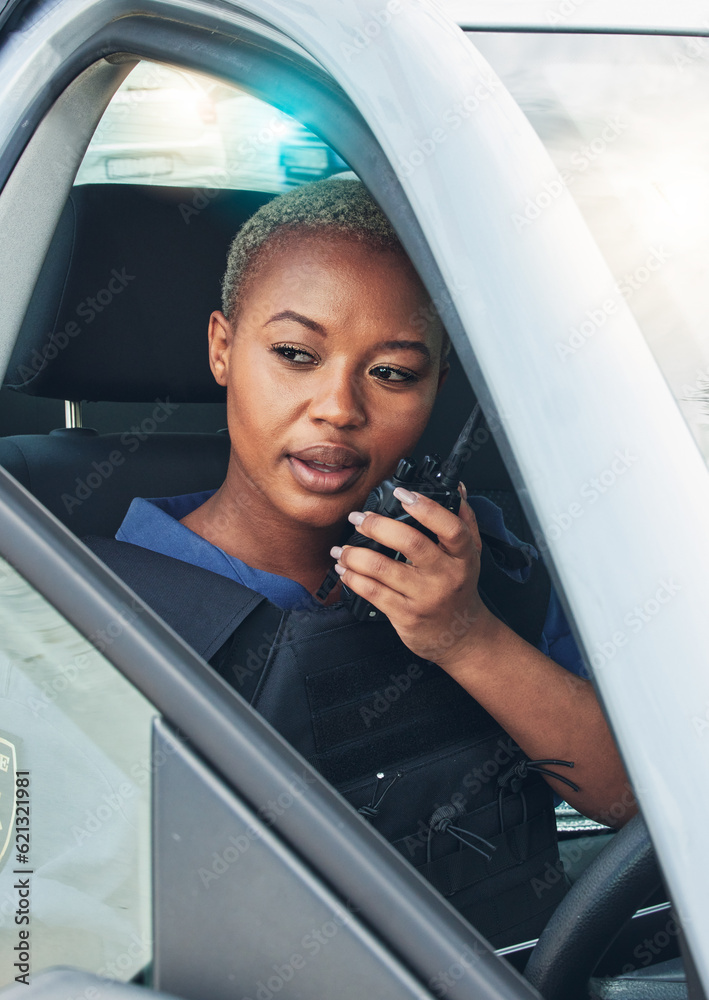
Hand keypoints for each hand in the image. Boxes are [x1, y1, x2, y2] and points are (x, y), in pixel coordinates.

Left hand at [331, 485, 495, 666]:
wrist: (460, 635)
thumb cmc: (460, 588)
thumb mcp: (471, 555)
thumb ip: (464, 520)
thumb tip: (457, 488)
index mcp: (463, 556)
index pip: (451, 528)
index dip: (426, 508)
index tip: (402, 494)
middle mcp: (446, 576)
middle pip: (410, 543)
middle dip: (377, 525)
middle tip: (358, 518)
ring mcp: (424, 597)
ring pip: (382, 568)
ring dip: (354, 554)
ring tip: (342, 548)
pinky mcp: (405, 615)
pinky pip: (372, 592)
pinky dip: (353, 578)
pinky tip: (345, 570)